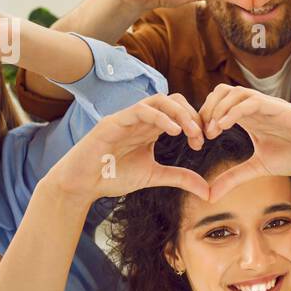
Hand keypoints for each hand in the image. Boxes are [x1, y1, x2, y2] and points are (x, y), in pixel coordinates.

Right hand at [46, 94, 208, 203]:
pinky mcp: (114, 122)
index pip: (179, 112)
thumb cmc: (113, 177)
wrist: (83, 185)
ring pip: (159, 100)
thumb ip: (180, 178)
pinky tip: (174, 132)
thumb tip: (208, 190)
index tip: (202, 143)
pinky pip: (141, 110)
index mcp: (151, 128)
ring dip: (180, 113)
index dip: (195, 123)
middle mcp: (141, 119)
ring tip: (191, 132)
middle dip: (192, 115)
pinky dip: (161, 117)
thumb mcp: (154, 176)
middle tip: (200, 137)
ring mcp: (127, 118)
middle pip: (173, 100)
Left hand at [197, 84, 290, 199]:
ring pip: (232, 92)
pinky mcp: (278, 108)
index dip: (203, 119)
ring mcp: (266, 105)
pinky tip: (224, 127)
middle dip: (205, 111)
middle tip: (202, 136)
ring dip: (217, 109)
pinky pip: (250, 101)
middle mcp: (255, 107)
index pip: (217, 105)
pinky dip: (233, 111)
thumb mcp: (258, 168)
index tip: (198, 142)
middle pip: (220, 92)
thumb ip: (233, 177)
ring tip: (212, 132)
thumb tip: (209, 195)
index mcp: (248, 117)